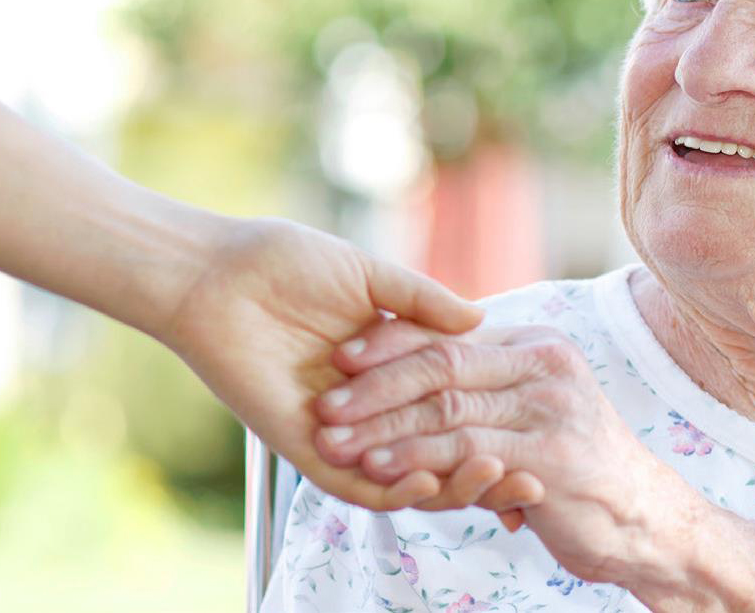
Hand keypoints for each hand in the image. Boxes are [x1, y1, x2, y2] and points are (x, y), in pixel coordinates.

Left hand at [160, 216, 515, 511]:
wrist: (217, 276)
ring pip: (402, 476)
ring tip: (492, 474)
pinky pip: (354, 486)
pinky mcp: (306, 448)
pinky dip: (393, 491)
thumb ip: (421, 301)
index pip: (449, 399)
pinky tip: (427, 479)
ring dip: (449, 484)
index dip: (493, 413)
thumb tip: (482, 321)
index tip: (537, 417)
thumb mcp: (369, 274)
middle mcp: (369, 401)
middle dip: (484, 463)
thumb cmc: (284, 263)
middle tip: (530, 468)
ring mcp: (341, 428)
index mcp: (386, 361)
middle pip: (436, 447)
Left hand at [316, 318, 694, 585]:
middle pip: (442, 362)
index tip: (342, 357)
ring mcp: (549, 408)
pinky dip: (415, 460)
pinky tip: (379, 471)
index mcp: (535, 345)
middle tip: (326, 402)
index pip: (449, 333)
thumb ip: (486, 386)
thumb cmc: (577, 464)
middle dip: (376, 383)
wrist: (642, 516)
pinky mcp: (549, 455)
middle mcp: (543, 365)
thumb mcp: (534, 408)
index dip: (391, 342)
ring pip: (447, 407)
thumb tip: (419, 367)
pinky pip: (466, 453)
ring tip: (338, 441)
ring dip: (384, 426)